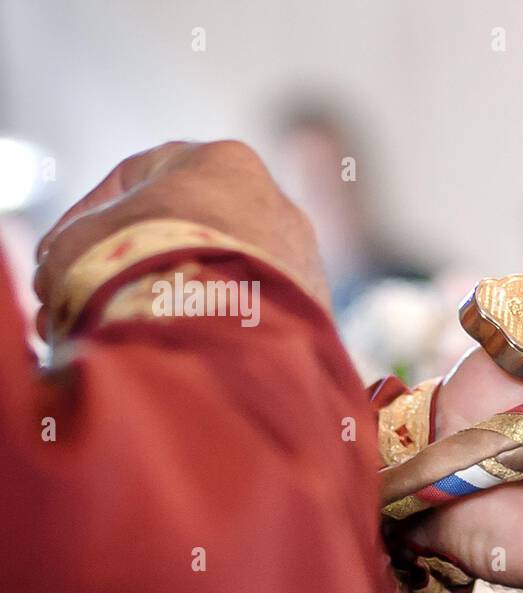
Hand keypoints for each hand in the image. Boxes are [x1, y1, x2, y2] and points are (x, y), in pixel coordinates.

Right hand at [33, 140, 328, 325]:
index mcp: (223, 161)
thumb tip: (63, 277)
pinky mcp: (318, 314)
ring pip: (222, 281)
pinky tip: (179, 358)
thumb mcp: (80, 247)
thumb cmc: (149, 269)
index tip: (60, 261)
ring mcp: (303, 262)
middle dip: (137, 270)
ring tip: (132, 341)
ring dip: (176, 306)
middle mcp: (274, 205)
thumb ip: (70, 251)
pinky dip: (216, 336)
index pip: (142, 179)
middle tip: (93, 307)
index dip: (89, 221)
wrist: (233, 330)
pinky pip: (252, 320)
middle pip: (188, 233)